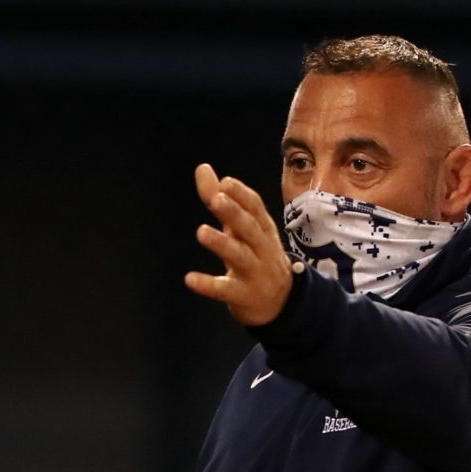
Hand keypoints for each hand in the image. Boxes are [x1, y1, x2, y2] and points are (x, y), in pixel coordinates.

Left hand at [186, 162, 295, 327]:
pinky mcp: (242, 295)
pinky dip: (208, 285)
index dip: (242, 195)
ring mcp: (254, 273)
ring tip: (201, 232)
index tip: (226, 183)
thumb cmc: (256, 255)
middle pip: (250, 228)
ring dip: (222, 244)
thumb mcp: (242, 228)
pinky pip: (225, 290)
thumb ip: (220, 198)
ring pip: (240, 256)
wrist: (280, 302)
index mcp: (262, 229)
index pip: (256, 208)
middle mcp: (262, 248)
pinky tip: (190, 279)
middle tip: (216, 200)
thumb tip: (202, 168)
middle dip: (235, 213)